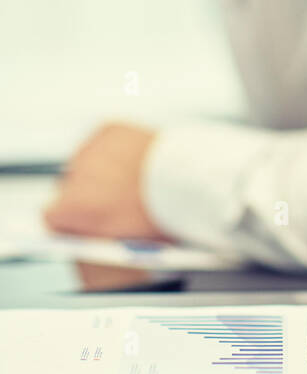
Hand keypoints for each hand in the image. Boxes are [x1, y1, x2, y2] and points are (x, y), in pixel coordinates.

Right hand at [43, 123, 164, 239]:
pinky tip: (134, 157)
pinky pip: (105, 140)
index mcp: (70, 208)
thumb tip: (86, 240)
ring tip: (129, 177)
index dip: (72, 220)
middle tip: (112, 200)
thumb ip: (94, 240)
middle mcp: (73, 176)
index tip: (87, 223)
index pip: (52, 216)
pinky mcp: (108, 129)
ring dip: (102, 168)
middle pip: (70, 187)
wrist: (186, 180)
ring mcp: (90, 149)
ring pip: (87, 161)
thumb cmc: (158, 219)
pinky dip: (116, 147)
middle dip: (88, 194)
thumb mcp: (122, 244)